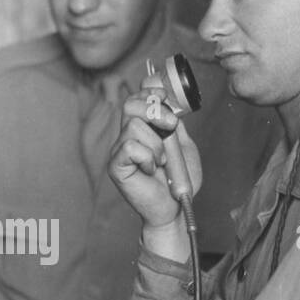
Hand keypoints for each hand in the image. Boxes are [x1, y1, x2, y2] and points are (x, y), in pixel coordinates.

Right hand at [109, 74, 202, 228]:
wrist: (175, 207)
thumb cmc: (178, 181)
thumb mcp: (184, 146)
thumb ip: (176, 125)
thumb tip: (171, 103)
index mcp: (143, 129)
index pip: (137, 98)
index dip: (149, 91)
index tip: (164, 97)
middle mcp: (127, 136)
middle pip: (130, 104)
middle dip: (154, 110)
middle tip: (170, 127)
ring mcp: (120, 151)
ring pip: (133, 126)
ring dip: (156, 143)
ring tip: (162, 161)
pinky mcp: (116, 166)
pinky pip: (129, 147)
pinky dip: (147, 157)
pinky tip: (150, 170)